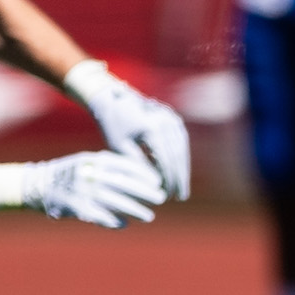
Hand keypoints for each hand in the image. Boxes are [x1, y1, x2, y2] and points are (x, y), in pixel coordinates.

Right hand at [0, 152, 167, 227]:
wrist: (35, 184)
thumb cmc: (69, 173)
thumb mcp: (88, 162)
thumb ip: (110, 166)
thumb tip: (142, 175)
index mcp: (92, 160)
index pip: (124, 165)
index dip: (143, 174)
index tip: (158, 182)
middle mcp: (87, 173)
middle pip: (122, 183)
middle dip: (144, 192)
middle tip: (161, 199)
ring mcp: (80, 190)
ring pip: (114, 201)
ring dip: (134, 209)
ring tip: (149, 216)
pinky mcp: (74, 207)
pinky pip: (98, 215)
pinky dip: (113, 221)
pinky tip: (124, 224)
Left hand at [65, 61, 192, 200]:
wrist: (111, 97)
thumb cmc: (111, 125)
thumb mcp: (120, 148)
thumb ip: (139, 165)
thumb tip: (156, 185)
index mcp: (152, 128)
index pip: (166, 159)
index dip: (169, 180)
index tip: (169, 195)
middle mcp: (166, 121)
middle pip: (178, 156)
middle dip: (179, 178)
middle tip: (180, 197)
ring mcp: (172, 118)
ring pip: (182, 149)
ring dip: (182, 170)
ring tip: (181, 188)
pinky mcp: (174, 118)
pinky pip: (181, 142)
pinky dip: (180, 158)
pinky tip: (178, 172)